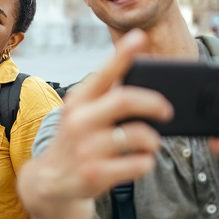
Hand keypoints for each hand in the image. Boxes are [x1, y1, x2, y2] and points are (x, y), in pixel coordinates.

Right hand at [17, 30, 172, 218]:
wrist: (51, 181)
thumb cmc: (76, 141)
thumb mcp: (81, 114)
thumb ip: (105, 97)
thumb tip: (139, 77)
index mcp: (78, 101)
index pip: (103, 73)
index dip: (122, 54)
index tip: (138, 36)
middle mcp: (79, 121)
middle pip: (125, 99)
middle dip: (155, 103)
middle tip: (168, 110)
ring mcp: (86, 148)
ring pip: (139, 135)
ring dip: (153, 140)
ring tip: (151, 143)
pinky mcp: (95, 173)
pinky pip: (140, 164)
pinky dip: (147, 162)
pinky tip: (140, 161)